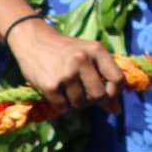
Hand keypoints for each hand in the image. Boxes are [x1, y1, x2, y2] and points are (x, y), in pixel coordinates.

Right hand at [9, 18, 123, 113]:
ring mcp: (66, 74)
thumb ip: (104, 79)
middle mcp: (82, 60)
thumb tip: (117, 110)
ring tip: (68, 89)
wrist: (34, 40)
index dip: (114, 91)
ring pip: (80, 104)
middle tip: (85, 94)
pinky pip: (63, 107)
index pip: (117, 79)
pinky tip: (57, 92)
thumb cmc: (66, 50)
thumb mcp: (88, 56)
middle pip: (99, 96)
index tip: (106, 93)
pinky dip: (61, 105)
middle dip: (93, 100)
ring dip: (76, 102)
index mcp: (96, 50)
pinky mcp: (50, 85)